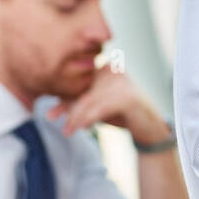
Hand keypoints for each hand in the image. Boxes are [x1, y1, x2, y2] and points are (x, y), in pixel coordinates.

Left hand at [46, 63, 170, 145]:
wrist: (148, 127)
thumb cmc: (120, 114)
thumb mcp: (97, 107)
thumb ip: (80, 103)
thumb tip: (52, 110)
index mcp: (104, 68)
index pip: (79, 83)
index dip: (64, 97)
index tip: (50, 113)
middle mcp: (113, 71)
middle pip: (83, 90)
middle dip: (67, 107)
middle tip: (52, 119)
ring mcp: (122, 82)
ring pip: (91, 100)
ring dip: (76, 117)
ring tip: (68, 130)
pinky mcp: (128, 97)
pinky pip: (103, 108)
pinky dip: (91, 118)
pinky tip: (83, 127)